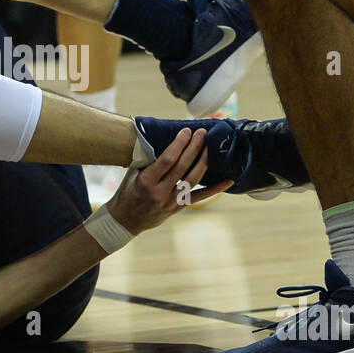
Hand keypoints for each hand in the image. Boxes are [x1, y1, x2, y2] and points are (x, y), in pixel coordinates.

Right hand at [104, 128, 231, 234]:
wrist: (125, 220)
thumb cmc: (128, 191)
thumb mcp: (132, 173)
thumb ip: (148, 159)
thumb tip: (165, 138)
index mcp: (146, 181)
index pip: (167, 160)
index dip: (179, 144)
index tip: (186, 132)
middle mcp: (159, 193)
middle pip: (182, 167)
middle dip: (194, 148)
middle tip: (202, 133)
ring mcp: (170, 202)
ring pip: (192, 180)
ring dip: (203, 162)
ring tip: (210, 147)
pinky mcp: (178, 208)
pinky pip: (200, 197)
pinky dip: (215, 189)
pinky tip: (228, 180)